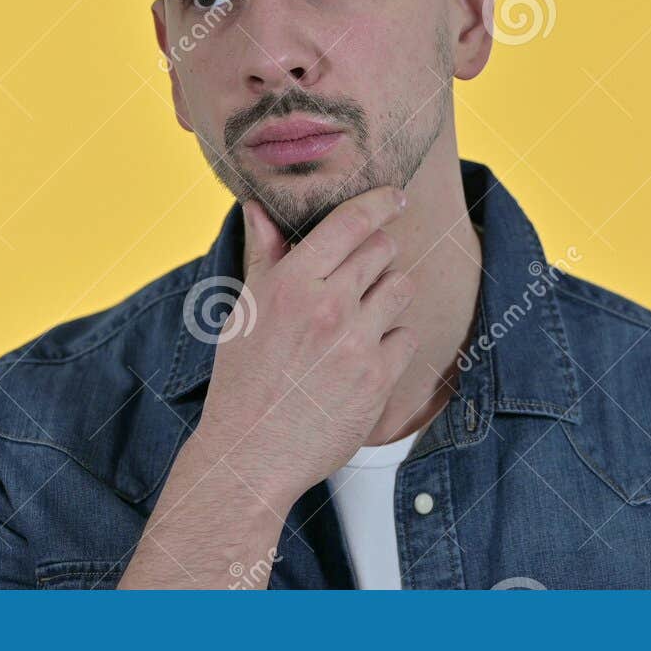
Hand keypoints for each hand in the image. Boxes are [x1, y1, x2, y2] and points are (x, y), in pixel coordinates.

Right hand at [193, 185, 418, 507]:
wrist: (253, 452)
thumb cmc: (244, 379)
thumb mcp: (246, 310)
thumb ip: (264, 255)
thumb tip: (258, 207)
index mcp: (291, 283)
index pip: (351, 222)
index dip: (381, 202)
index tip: (397, 197)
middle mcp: (327, 307)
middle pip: (382, 251)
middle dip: (378, 255)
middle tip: (362, 275)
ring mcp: (356, 343)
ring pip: (401, 289)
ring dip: (388, 296)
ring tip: (360, 318)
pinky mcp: (379, 378)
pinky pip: (406, 336)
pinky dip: (392, 341)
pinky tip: (363, 356)